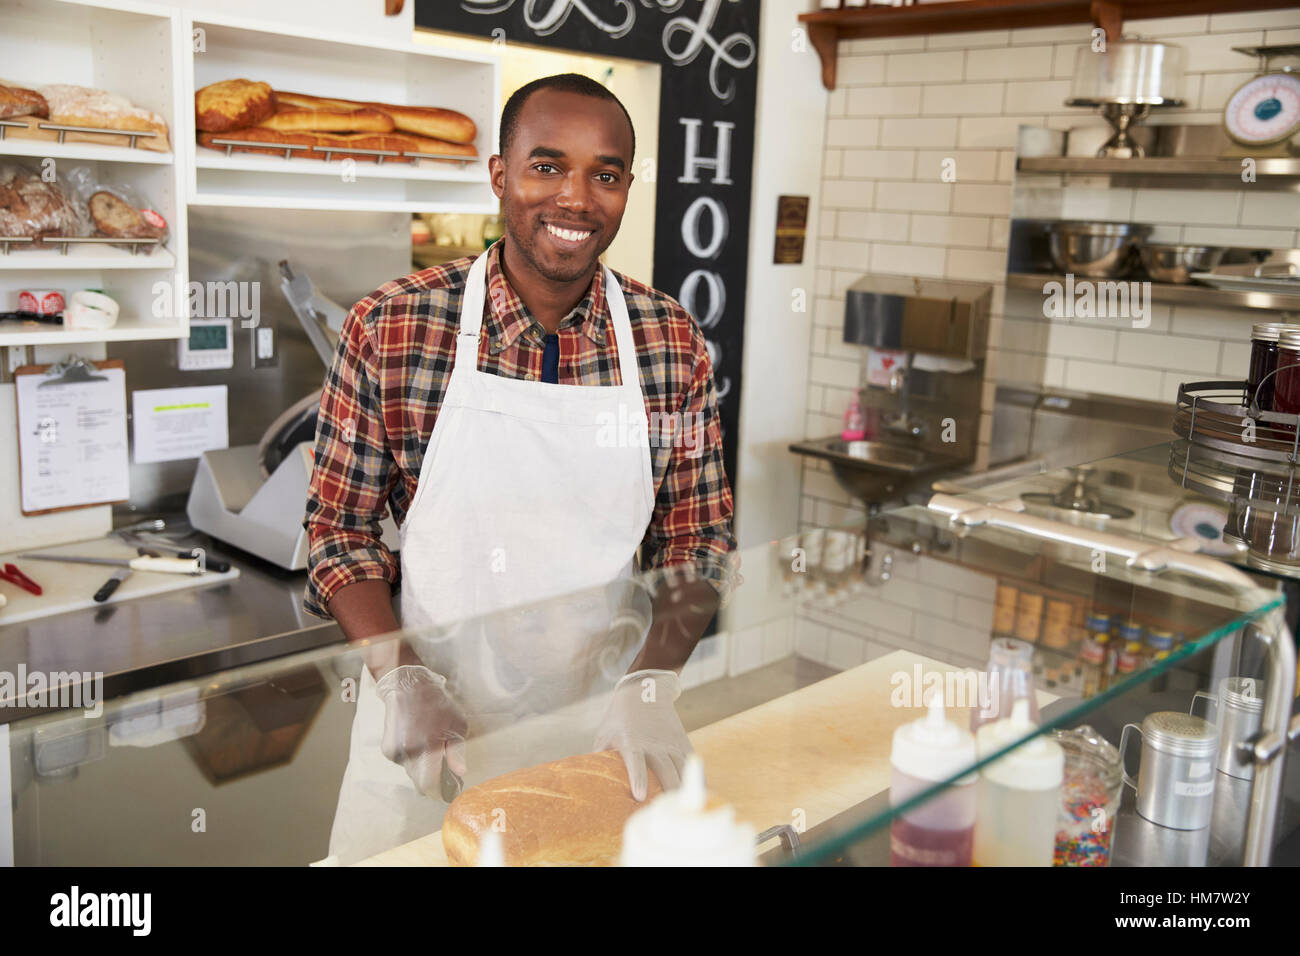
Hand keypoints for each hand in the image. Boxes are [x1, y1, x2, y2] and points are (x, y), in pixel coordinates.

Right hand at [374, 665, 467, 798]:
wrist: (408, 687)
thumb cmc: (438, 705)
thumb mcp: (457, 725)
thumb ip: (457, 753)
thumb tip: (459, 774)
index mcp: (427, 748)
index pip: (429, 785)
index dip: (440, 792)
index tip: (449, 790)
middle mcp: (408, 753)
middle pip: (420, 782)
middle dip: (432, 781)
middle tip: (445, 770)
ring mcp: (395, 752)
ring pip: (411, 773)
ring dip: (422, 768)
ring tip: (430, 747)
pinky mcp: (387, 750)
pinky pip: (404, 763)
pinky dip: (412, 758)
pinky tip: (416, 740)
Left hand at [594, 669, 690, 801]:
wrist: (646, 690)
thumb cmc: (620, 717)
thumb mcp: (605, 734)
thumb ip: (601, 758)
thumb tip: (591, 783)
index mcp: (632, 741)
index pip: (636, 762)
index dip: (638, 779)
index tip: (639, 796)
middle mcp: (654, 744)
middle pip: (665, 771)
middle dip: (668, 793)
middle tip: (665, 814)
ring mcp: (671, 744)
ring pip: (682, 770)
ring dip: (682, 790)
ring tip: (681, 810)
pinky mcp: (682, 743)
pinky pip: (690, 765)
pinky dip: (693, 780)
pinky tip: (694, 795)